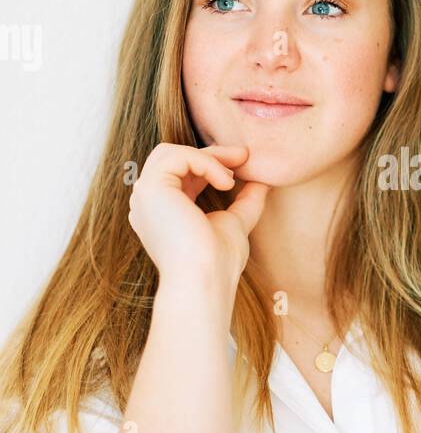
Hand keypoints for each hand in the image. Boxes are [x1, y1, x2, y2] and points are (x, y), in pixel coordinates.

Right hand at [127, 142, 269, 291]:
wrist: (205, 279)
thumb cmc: (218, 263)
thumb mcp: (235, 223)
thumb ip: (245, 202)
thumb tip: (263, 181)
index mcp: (162, 211)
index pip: (181, 174)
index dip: (212, 164)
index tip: (244, 161)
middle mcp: (148, 203)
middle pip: (174, 158)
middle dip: (211, 153)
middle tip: (244, 156)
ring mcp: (144, 196)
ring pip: (170, 152)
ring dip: (208, 156)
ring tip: (232, 176)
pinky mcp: (150, 189)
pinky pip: (177, 156)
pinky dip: (206, 162)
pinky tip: (226, 183)